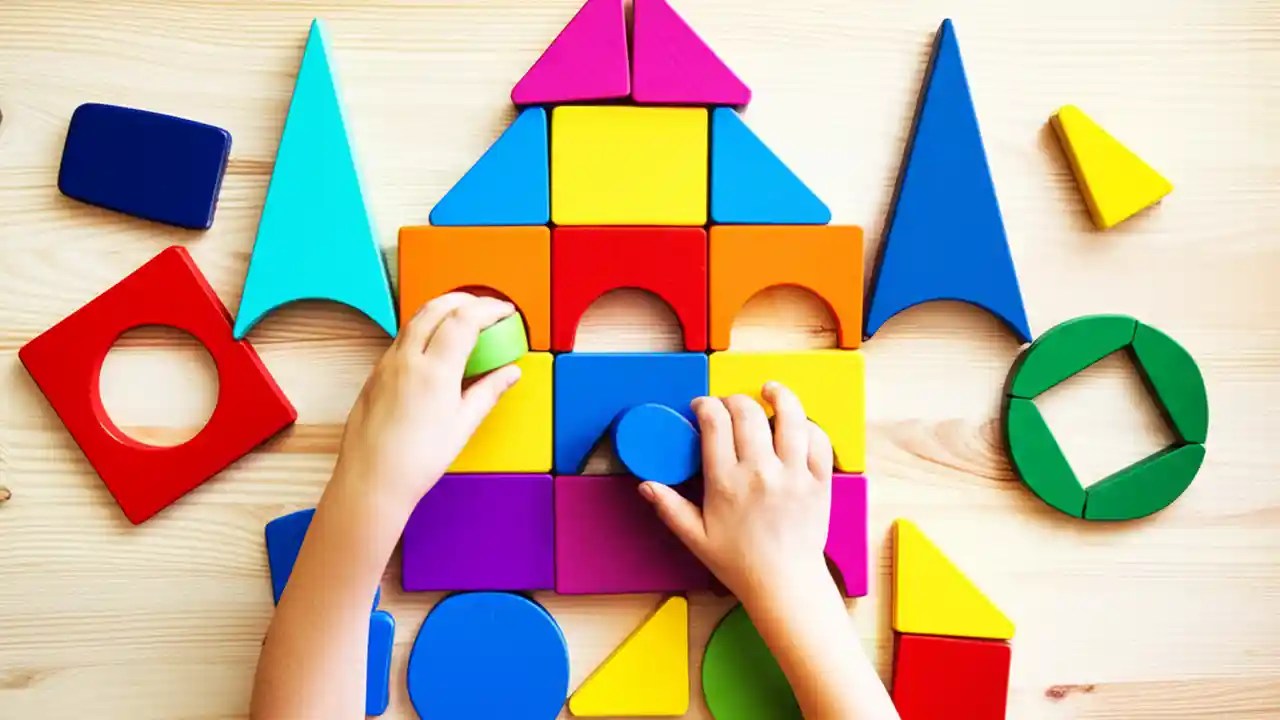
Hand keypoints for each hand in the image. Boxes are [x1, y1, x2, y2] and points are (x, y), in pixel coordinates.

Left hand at [334, 293, 521, 503]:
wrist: (372, 479)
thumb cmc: (417, 460)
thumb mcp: (463, 425)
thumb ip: (488, 392)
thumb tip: (510, 373)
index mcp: (434, 371)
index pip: (464, 319)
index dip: (489, 308)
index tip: (505, 310)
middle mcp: (407, 359)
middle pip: (436, 307)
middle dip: (465, 299)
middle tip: (486, 307)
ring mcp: (387, 364)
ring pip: (415, 319)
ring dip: (442, 309)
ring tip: (463, 320)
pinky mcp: (375, 374)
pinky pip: (402, 338)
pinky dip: (424, 329)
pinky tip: (436, 347)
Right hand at [640, 382, 836, 608]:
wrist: (784, 584)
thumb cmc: (738, 562)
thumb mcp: (696, 537)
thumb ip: (670, 507)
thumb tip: (646, 484)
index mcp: (726, 482)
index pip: (714, 422)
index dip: (706, 405)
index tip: (702, 407)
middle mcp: (760, 472)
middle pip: (748, 412)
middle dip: (734, 399)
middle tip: (729, 405)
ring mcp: (794, 474)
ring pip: (790, 417)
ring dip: (779, 397)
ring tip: (770, 390)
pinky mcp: (819, 481)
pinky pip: (818, 441)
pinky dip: (808, 426)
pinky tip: (796, 424)